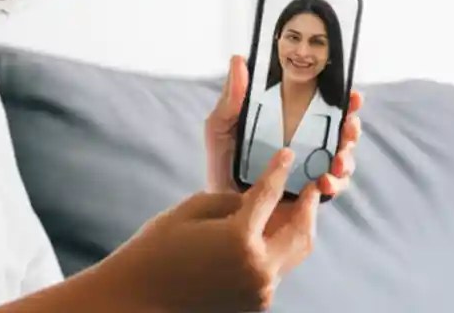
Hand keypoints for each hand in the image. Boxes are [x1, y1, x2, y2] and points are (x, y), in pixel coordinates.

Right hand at [101, 149, 319, 311]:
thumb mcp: (192, 210)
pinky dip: (277, 250)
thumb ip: (231, 202)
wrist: (141, 295)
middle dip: (310, 205)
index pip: (269, 195)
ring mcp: (260, 290)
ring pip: (294, 254)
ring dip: (297, 230)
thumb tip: (254, 201)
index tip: (288, 155)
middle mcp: (258, 268)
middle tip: (313, 185)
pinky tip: (269, 236)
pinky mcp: (256, 303)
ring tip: (298, 209)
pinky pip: (277, 271)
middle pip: (301, 231)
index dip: (279, 171)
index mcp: (240, 238)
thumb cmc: (159, 247)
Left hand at [205, 55, 363, 197]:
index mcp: (291, 122)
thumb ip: (232, 97)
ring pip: (343, 159)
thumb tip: (239, 59)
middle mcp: (307, 143)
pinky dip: (334, 184)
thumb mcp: (222, 126)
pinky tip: (323, 183)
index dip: (343, 98)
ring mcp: (311, 169)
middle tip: (349, 126)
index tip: (352, 93)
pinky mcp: (310, 195)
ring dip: (347, 158)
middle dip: (352, 128)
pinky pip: (331, 188)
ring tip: (337, 161)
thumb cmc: (222, 161)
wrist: (219, 205)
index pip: (323, 106)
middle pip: (341, 131)